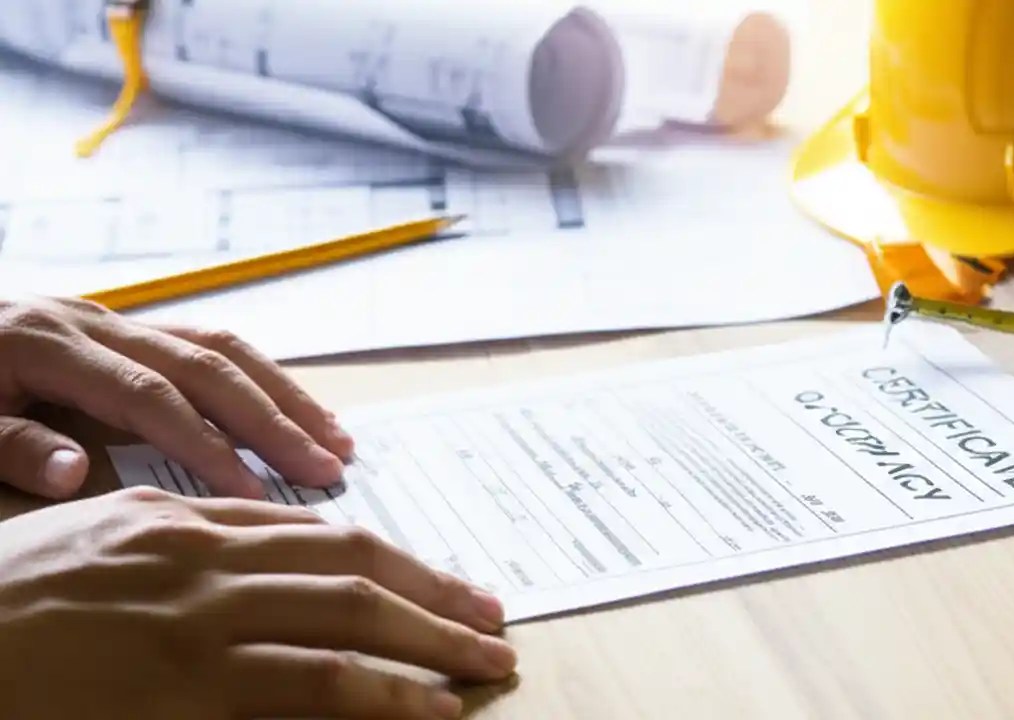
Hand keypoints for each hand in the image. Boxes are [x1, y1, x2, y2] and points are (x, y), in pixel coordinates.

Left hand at [0, 295, 352, 498]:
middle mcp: (93, 320)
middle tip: (328, 465)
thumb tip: (82, 472)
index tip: (253, 494)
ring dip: (284, 393)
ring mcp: (115, 319)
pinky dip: (260, 379)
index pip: (149, 396)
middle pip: (205, 363)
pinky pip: (208, 345)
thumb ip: (9, 446)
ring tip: (337, 437)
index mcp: (44, 341)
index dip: (206, 445)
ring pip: (220, 346)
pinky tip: (294, 408)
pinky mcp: (126, 329)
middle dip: (273, 418)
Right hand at [0, 487, 515, 718]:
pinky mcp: (186, 690)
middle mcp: (202, 557)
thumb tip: (259, 551)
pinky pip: (311, 682)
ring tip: (488, 661)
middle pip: (354, 561)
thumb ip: (179, 541)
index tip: (438, 581)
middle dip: (436, 591)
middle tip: (493, 616)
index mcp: (180, 519)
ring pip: (350, 615)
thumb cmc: (1, 605)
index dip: (390, 557)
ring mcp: (198, 622)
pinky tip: (429, 707)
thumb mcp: (93, 545)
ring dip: (433, 640)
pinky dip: (383, 693)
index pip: (317, 531)